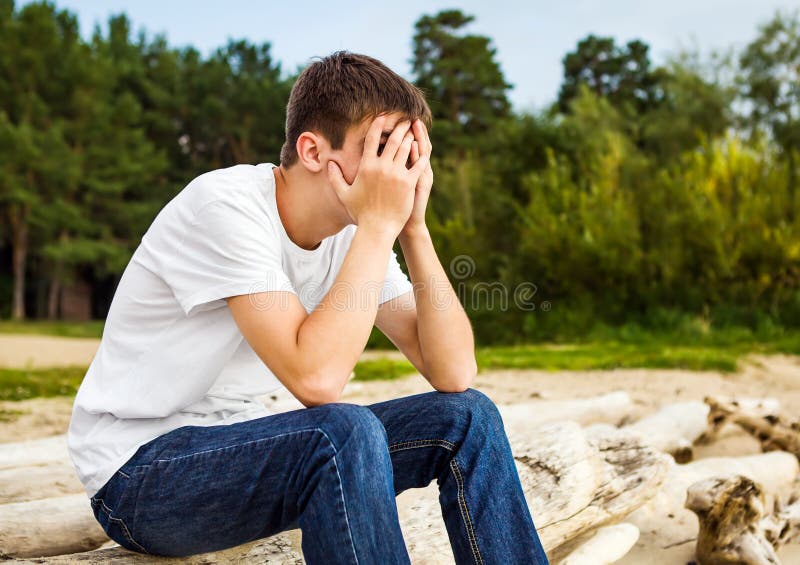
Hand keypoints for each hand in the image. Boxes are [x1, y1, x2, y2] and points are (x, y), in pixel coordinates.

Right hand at [328, 115, 429, 236]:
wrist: (377, 228)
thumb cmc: (360, 213)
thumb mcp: (344, 194)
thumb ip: (335, 177)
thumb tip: (329, 164)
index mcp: (366, 167)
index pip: (372, 139)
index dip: (378, 125)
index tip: (383, 117)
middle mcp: (382, 167)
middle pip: (393, 140)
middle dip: (400, 127)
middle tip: (405, 120)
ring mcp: (396, 174)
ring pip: (406, 149)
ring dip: (410, 138)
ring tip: (414, 131)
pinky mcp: (409, 183)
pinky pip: (417, 164)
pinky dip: (420, 155)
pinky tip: (424, 149)